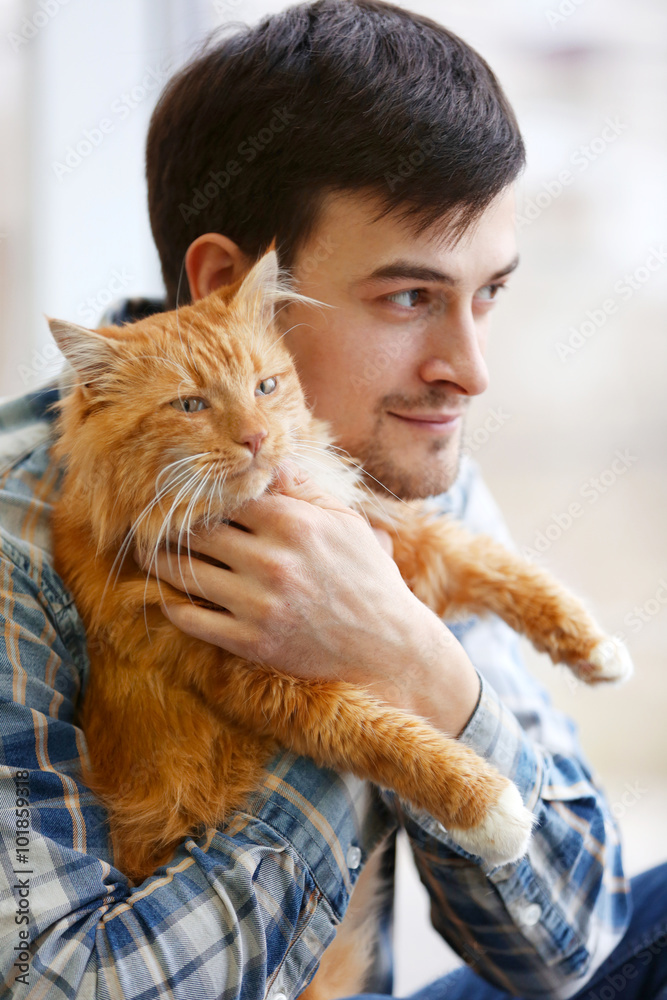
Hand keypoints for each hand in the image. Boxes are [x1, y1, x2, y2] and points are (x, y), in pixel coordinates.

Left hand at [138, 466, 479, 734]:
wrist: (386, 647)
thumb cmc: (367, 577)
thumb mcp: (345, 521)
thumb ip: (303, 488)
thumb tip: (268, 459)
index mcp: (293, 522)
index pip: (224, 496)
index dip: (200, 494)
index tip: (182, 495)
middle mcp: (270, 559)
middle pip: (195, 531)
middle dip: (168, 524)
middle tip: (150, 520)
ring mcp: (258, 603)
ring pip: (183, 572)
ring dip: (158, 560)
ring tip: (148, 552)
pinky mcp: (250, 642)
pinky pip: (190, 618)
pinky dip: (171, 603)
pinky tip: (168, 594)